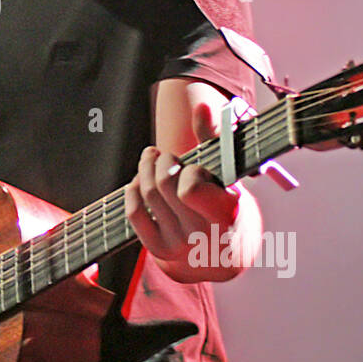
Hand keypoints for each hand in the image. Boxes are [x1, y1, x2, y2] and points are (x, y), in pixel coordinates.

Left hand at [123, 100, 241, 265]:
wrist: (225, 254)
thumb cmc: (228, 204)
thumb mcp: (230, 175)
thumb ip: (215, 140)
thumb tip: (201, 107)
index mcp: (225, 215)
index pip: (190, 188)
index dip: (189, 171)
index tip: (197, 168)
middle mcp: (200, 234)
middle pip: (162, 185)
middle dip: (162, 161)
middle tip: (167, 155)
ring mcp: (178, 244)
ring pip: (147, 195)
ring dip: (145, 168)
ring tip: (152, 158)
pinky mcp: (160, 250)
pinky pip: (134, 214)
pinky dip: (132, 190)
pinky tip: (139, 180)